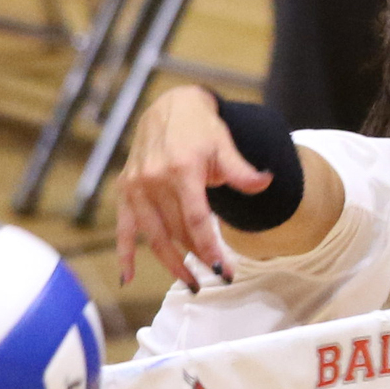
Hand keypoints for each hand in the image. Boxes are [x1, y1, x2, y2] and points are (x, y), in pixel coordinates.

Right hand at [113, 85, 272, 289]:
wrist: (170, 106)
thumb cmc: (201, 128)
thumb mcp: (225, 146)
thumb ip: (242, 171)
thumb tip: (267, 182)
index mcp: (181, 169)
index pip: (196, 220)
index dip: (209, 248)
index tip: (224, 270)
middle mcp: (154, 179)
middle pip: (177, 231)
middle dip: (198, 258)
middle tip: (218, 276)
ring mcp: (136, 186)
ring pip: (154, 235)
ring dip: (172, 262)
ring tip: (191, 282)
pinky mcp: (125, 189)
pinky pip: (122, 228)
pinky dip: (124, 253)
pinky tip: (128, 277)